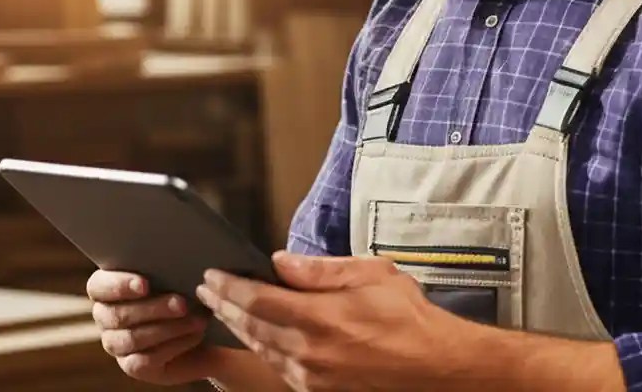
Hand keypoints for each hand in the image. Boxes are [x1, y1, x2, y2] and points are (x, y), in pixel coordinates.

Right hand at [87, 269, 222, 384]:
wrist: (198, 327)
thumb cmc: (181, 290)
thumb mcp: (174, 274)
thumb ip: (166, 265)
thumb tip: (177, 256)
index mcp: (106, 288)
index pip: (99, 286)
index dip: (119, 285)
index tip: (144, 284)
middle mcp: (105, 316)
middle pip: (118, 315)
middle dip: (153, 308)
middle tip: (182, 303)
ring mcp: (115, 343)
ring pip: (132, 338)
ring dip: (167, 328)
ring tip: (196, 320)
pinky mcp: (132, 365)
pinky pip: (146, 359)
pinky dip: (174, 345)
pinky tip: (194, 335)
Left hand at [195, 251, 468, 391]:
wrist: (435, 365)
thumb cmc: (408, 317)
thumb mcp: (371, 274)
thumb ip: (320, 270)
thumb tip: (279, 261)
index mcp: (319, 318)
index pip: (257, 299)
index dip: (230, 286)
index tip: (212, 275)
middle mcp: (308, 351)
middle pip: (251, 326)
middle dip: (225, 305)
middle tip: (206, 289)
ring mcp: (311, 376)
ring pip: (260, 348)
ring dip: (238, 326)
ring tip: (223, 309)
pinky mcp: (318, 390)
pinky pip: (279, 366)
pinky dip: (261, 348)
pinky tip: (256, 335)